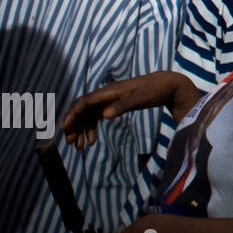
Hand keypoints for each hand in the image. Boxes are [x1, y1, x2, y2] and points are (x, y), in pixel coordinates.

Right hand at [61, 72, 179, 149]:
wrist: (167, 85)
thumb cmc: (155, 90)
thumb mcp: (141, 98)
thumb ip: (123, 106)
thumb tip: (104, 115)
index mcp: (110, 90)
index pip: (85, 101)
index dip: (73, 114)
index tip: (65, 128)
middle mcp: (105, 94)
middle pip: (82, 109)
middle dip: (74, 125)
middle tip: (70, 142)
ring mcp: (108, 100)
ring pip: (87, 115)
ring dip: (81, 130)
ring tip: (79, 147)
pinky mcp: (113, 105)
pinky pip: (96, 117)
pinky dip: (91, 129)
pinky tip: (91, 141)